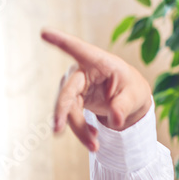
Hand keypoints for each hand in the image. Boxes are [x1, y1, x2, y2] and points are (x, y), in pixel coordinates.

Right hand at [41, 27, 151, 150]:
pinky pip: (70, 117)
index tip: (44, 32)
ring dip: (79, 129)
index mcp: (98, 61)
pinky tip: (93, 140)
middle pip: (67, 91)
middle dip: (62, 110)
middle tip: (57, 130)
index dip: (60, 41)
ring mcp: (74, 86)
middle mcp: (81, 71)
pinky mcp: (72, 100)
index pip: (77, 48)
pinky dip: (81, 131)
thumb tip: (115, 120)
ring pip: (67, 109)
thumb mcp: (134, 96)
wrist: (127, 101)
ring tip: (95, 147)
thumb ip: (124, 106)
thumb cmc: (132, 89)